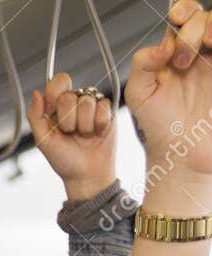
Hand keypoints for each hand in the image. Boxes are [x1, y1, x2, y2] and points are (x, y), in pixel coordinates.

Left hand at [30, 73, 116, 201]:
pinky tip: (97, 133)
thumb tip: (36, 93)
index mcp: (56, 108)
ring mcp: (92, 106)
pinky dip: (98, 124)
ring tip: (83, 135)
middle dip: (67, 119)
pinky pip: (104, 106)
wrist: (88, 173)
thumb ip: (36, 117)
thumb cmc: (64, 159)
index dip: (54, 95)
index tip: (52, 112)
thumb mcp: (43, 141)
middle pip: (70, 95)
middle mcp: (74, 103)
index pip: (57, 83)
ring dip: (84, 124)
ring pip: (88, 100)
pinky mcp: (107, 111)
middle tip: (69, 133)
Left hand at [130, 4, 211, 174]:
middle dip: (193, 28)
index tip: (175, 20)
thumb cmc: (160, 127)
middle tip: (181, 59)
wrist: (184, 153)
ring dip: (211, 29)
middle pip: (204, 17)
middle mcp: (199, 54)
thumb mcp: (140, 95)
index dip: (182, 10)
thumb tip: (163, 44)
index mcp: (175, 54)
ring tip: (202, 52)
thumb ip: (142, 64)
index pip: (183, 17)